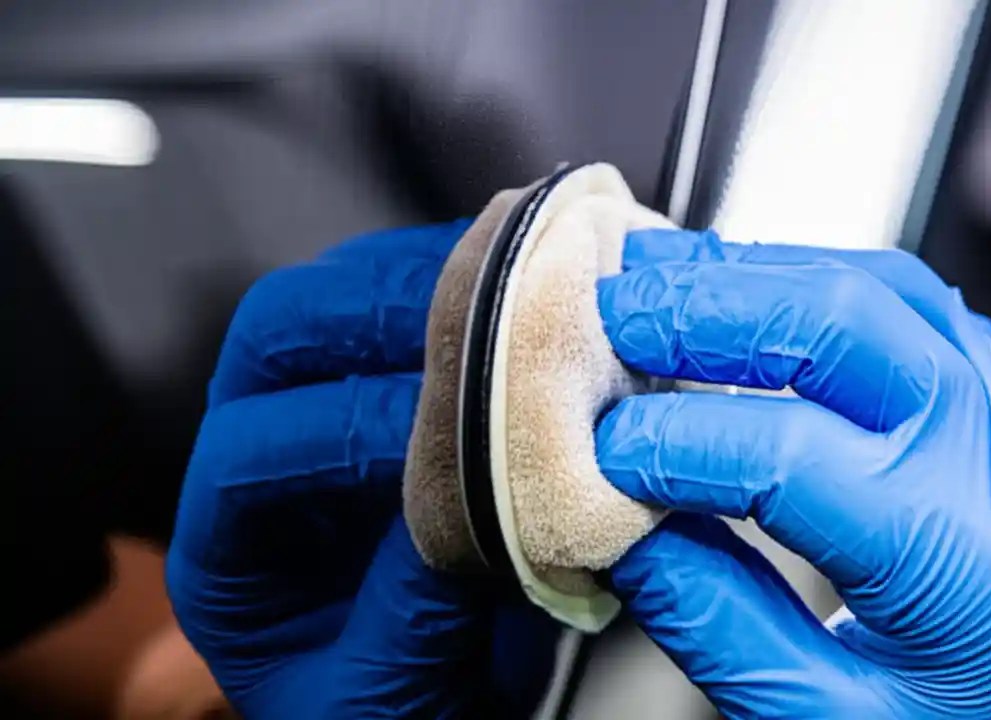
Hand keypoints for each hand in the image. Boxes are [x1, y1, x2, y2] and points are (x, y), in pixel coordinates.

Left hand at [167, 221, 558, 717]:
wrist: (446, 713)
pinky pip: (414, 305)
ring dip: (425, 282)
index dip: (348, 433)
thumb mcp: (387, 693)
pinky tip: (525, 296)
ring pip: (340, 296)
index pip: (250, 452)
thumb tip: (470, 493)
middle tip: (469, 326)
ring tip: (508, 294)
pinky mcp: (401, 388)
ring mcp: (331, 412)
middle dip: (369, 314)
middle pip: (274, 335)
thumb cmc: (398, 718)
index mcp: (229, 552)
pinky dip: (470, 287)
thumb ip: (413, 602)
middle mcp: (263, 462)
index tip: (448, 448)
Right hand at [596, 229, 990, 718]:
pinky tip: (749, 281)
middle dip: (703, 311)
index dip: (668, 444)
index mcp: (960, 564)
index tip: (593, 452)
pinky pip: (908, 293)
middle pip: (838, 327)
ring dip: (752, 271)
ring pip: (875, 284)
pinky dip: (811, 271)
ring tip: (658, 274)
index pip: (785, 458)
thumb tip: (622, 535)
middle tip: (606, 315)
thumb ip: (720, 626)